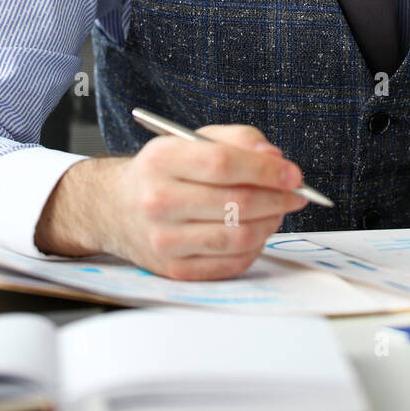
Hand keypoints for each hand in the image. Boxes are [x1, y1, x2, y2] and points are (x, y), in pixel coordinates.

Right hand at [34, 123, 307, 279]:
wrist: (112, 207)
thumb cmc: (161, 171)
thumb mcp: (192, 140)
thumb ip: (238, 140)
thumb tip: (275, 159)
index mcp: (162, 160)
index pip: (224, 164)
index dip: (266, 171)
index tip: (294, 174)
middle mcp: (158, 201)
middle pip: (236, 203)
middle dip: (278, 199)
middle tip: (297, 195)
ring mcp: (164, 240)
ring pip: (237, 237)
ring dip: (270, 224)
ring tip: (277, 212)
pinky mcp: (173, 270)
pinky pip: (229, 263)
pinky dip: (254, 248)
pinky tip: (256, 232)